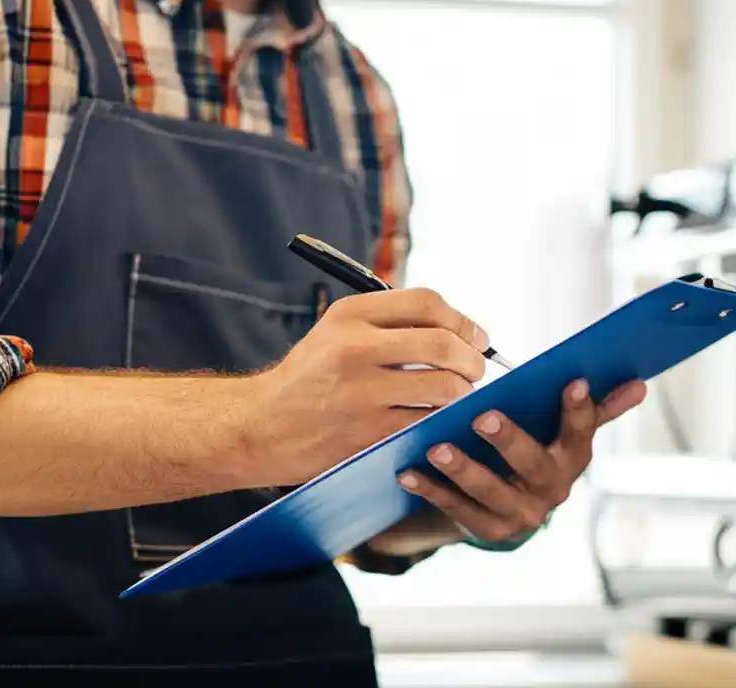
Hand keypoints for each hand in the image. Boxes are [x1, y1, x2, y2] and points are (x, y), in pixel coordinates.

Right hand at [251, 288, 486, 484]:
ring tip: (459, 397)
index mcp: (349, 315)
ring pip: (444, 386)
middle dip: (472, 359)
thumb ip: (387, 323)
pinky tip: (441, 421)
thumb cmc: (307, 380)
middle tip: (476, 370)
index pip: (426, 302)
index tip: (476, 337)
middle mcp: (355, 347)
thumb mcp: (335, 333)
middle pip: (443, 342)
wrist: (258, 427)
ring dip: (463, 393)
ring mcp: (362, 392)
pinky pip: (428, 422)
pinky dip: (444, 421)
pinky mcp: (368, 432)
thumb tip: (457, 327)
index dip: (462, 320)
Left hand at [394, 378, 646, 546]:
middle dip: (509, 440)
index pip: (582, 433)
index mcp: (572, 458)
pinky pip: (456, 510)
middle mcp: (552, 490)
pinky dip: (431, 490)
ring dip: (463, 469)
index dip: (580, 411)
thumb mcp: (566, 433)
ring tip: (435, 447)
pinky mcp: (488, 530)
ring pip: (490, 492)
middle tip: (482, 415)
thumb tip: (640, 384)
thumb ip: (598, 409)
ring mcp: (520, 515)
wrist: (510, 509)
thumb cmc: (538, 453)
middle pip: (532, 464)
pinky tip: (408, 471)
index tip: (573, 381)